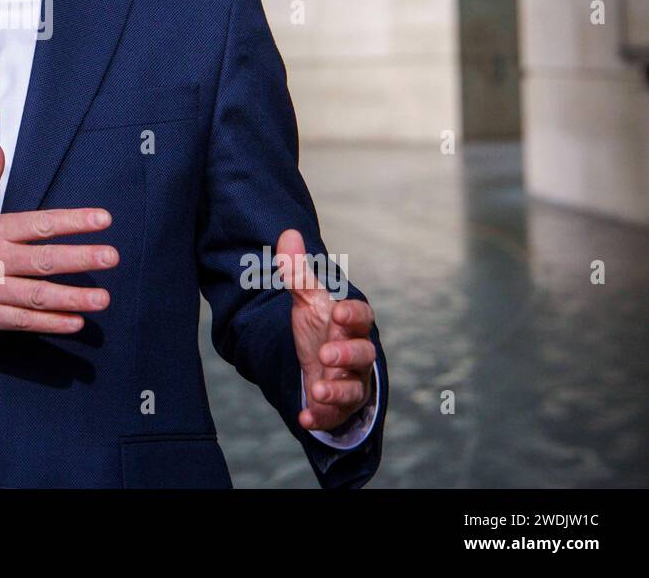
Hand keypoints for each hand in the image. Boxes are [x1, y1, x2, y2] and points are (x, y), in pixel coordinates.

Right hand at [0, 133, 117, 333]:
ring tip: (103, 299)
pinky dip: (50, 323)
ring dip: (73, 297)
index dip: (73, 221)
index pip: (39, 223)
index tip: (103, 219)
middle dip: (81, 259)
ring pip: (38, 295)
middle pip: (44, 260)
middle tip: (112, 257)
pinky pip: (22, 321)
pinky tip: (75, 322)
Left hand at [275, 228, 375, 434]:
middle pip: (363, 354)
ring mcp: (351, 382)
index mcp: (351, 324)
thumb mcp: (307, 299)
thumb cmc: (321, 327)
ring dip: (336, 389)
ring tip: (316, 388)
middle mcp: (357, 354)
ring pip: (353, 387)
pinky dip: (321, 416)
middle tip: (325, 353)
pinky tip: (305, 417)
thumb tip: (288, 233)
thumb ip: (297, 272)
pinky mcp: (339, 407)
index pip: (362, 316)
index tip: (338, 312)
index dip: (353, 315)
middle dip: (346, 354)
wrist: (322, 363)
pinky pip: (335, 414)